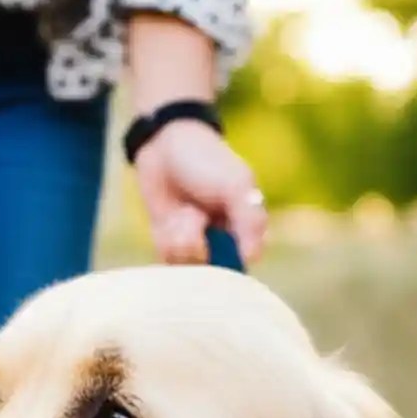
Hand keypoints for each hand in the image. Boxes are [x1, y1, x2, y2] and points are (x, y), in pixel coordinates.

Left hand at [135, 121, 267, 264]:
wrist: (164, 147)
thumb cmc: (207, 161)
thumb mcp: (236, 185)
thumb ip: (250, 220)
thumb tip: (252, 259)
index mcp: (247, 229)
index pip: (244, 263)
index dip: (230, 259)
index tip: (216, 236)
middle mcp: (223, 242)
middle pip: (212, 269)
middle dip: (200, 243)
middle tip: (197, 215)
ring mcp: (196, 246)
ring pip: (188, 263)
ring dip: (182, 236)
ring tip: (183, 212)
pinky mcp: (171, 245)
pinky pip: (168, 259)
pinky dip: (166, 238)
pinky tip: (169, 218)